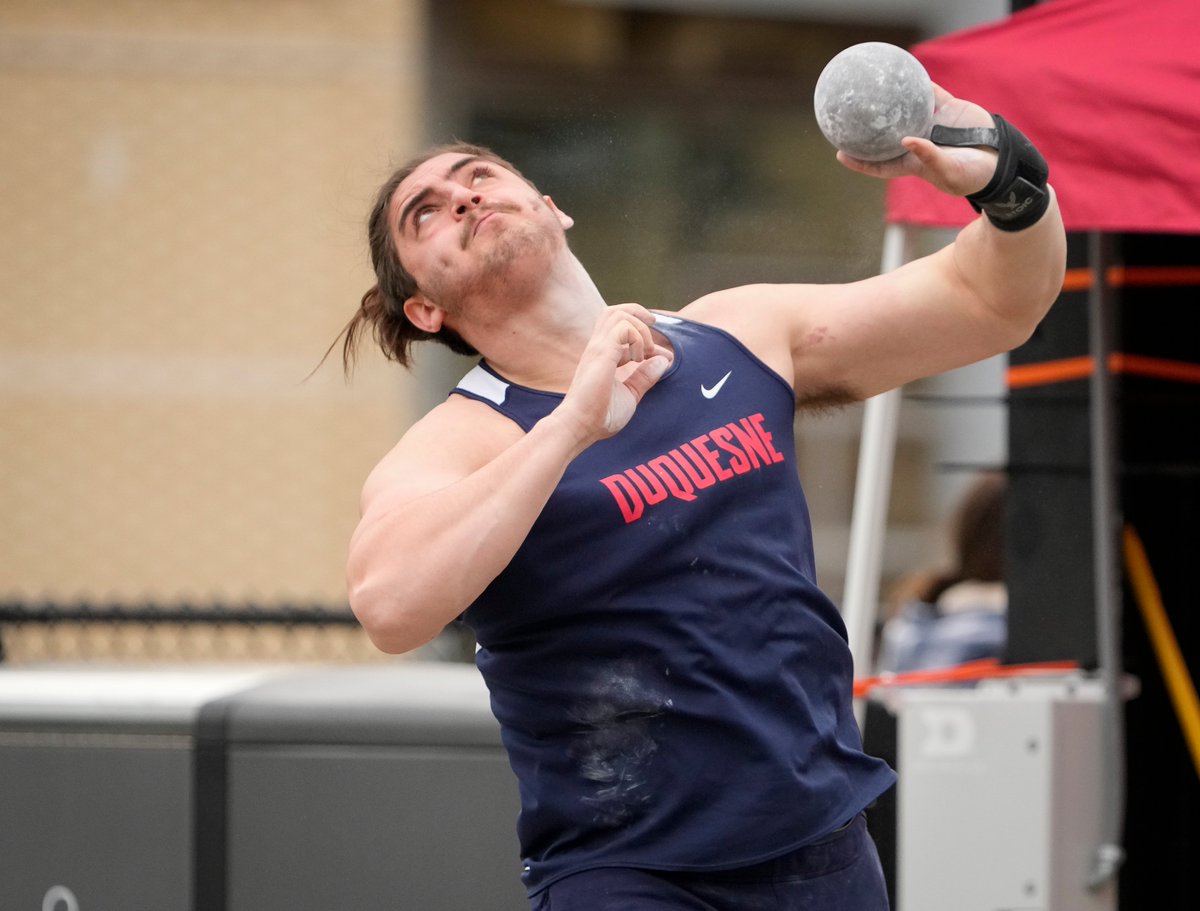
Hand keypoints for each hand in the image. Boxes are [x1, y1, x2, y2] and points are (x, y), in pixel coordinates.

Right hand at [557, 304, 672, 448]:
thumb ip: (645, 377)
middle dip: (638, 313)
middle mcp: (598, 347)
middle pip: (614, 312)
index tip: (661, 356)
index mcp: (602, 356)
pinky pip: (624, 328)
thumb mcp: (630, 394)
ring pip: (618, 314)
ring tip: (645, 351)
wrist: (581, 426)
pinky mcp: (602, 352)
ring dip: (640, 328)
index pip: (619, 329)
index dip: (644, 336)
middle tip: (654, 326)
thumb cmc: (601, 416)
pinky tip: (638, 358)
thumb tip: (663, 361)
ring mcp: (598, 348)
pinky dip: (637, 338)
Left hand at [836, 84, 998, 196]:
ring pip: (905, 111)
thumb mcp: (948, 170)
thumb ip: (928, 157)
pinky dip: (919, 84)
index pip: (881, 165)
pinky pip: (930, 94)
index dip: (861, 162)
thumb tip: (906, 140)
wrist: (999, 159)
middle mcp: (919, 143)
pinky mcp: (948, 109)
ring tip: (871, 89)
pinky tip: (906, 73)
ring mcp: (933, 125)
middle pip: (887, 136)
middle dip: (868, 130)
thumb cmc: (971, 175)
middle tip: (846, 119)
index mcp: (913, 163)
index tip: (840, 155)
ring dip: (890, 103)